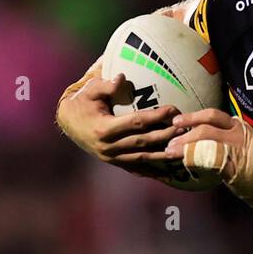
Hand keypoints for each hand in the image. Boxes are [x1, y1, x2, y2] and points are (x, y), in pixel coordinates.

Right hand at [57, 71, 184, 172]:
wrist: (68, 123)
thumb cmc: (82, 102)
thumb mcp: (90, 90)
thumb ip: (105, 84)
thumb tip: (121, 78)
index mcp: (104, 129)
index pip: (136, 122)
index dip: (156, 116)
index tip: (173, 110)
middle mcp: (109, 147)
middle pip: (143, 141)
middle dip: (165, 135)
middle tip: (184, 128)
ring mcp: (112, 157)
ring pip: (142, 157)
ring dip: (163, 154)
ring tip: (182, 149)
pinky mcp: (115, 162)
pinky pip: (136, 168)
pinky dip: (152, 172)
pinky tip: (168, 175)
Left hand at [166, 109, 252, 222]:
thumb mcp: (240, 147)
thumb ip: (222, 139)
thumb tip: (196, 138)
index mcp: (239, 126)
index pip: (213, 115)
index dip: (193, 117)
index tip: (177, 121)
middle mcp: (239, 133)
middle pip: (208, 123)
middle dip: (186, 129)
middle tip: (170, 138)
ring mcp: (238, 148)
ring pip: (207, 139)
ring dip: (186, 145)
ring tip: (171, 151)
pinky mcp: (236, 165)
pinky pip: (211, 159)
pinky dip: (195, 159)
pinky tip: (184, 162)